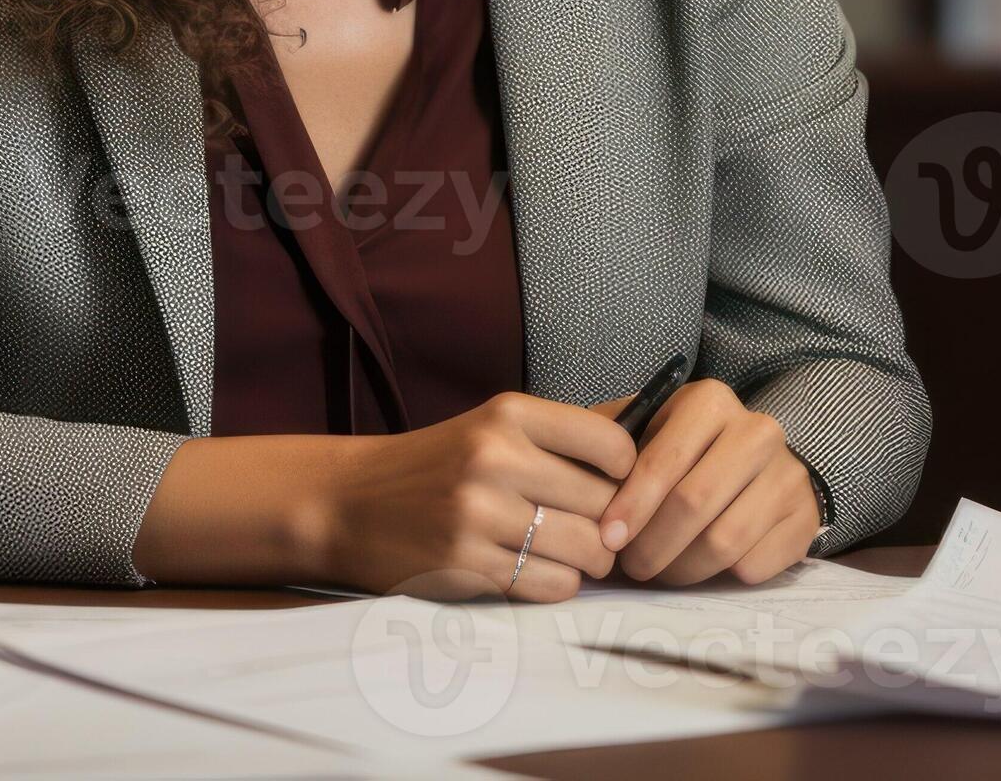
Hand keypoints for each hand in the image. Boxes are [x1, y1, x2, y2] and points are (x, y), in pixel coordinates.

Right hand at [316, 392, 637, 601]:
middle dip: (611, 526)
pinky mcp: (466, 565)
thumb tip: (652, 448)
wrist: (349, 502)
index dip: (627, 473)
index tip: (613, 486)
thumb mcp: (492, 428)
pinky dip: (556, 585)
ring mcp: (478, 514)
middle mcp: (494, 458)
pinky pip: (551, 585)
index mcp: (508, 414)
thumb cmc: (437, 466)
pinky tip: (534, 571)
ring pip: (587, 550)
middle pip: (606, 505)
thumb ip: (563, 438)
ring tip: (568, 554)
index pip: (613, 445)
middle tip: (597, 532)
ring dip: (589, 562)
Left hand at [590, 379, 820, 585]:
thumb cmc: (684, 450)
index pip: (665, 459)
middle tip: (632, 566)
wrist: (759, 462)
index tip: (608, 537)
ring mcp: (787, 475)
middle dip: (653, 545)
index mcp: (710, 401)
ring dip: (682, 568)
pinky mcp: (804, 519)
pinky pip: (754, 565)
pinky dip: (720, 577)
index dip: (632, 505)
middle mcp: (757, 431)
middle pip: (695, 503)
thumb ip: (607, 443)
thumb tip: (571, 472)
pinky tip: (702, 568)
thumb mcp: (646, 429)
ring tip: (661, 571)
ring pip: (724, 542)